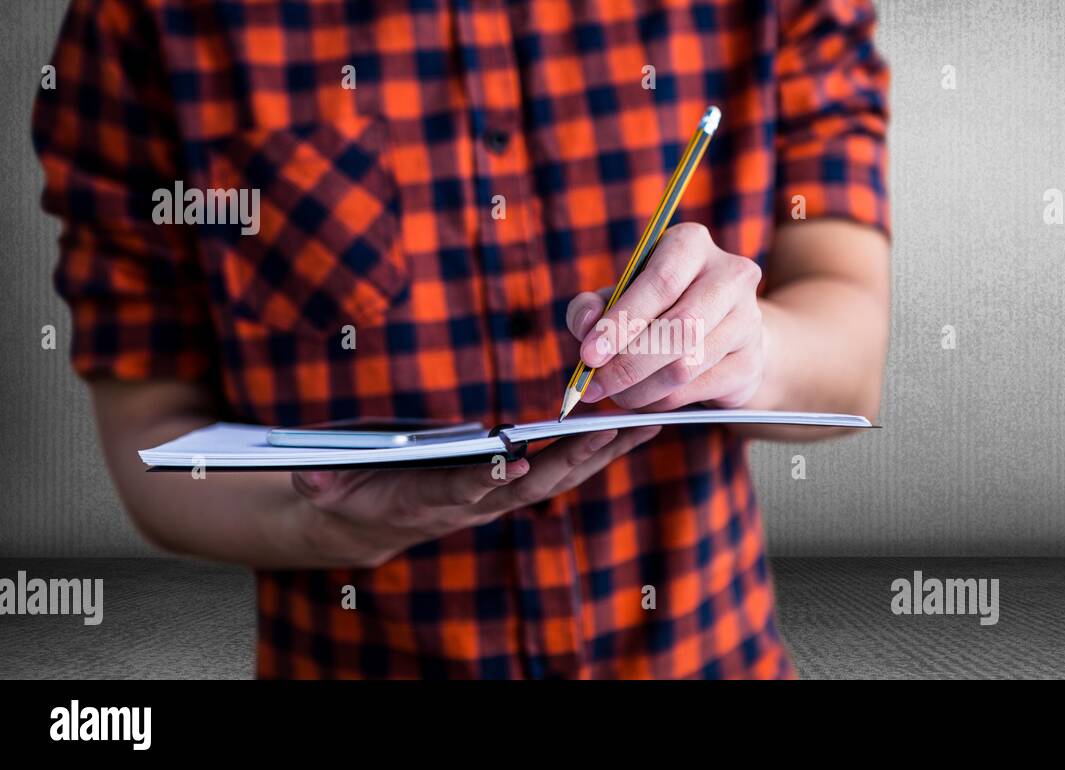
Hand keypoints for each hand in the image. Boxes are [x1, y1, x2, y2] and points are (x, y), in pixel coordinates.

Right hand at [291, 427, 660, 566]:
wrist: (371, 524)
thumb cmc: (352, 496)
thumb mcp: (328, 488)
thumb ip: (323, 480)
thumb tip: (312, 473)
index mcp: (432, 501)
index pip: (463, 492)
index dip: (485, 481)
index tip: (509, 463)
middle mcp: (479, 503)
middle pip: (535, 483)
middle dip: (574, 458)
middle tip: (611, 429)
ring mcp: (503, 496)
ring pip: (563, 475)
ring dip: (605, 451)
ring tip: (647, 421)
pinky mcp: (517, 485)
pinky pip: (566, 467)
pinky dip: (601, 449)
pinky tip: (634, 426)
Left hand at [565, 222, 766, 411]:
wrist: (721, 333)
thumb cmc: (659, 308)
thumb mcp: (619, 297)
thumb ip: (592, 306)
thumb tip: (585, 325)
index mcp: (692, 243)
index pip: (661, 282)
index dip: (622, 321)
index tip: (589, 355)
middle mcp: (730, 275)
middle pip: (678, 328)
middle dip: (628, 364)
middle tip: (594, 387)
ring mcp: (748, 320)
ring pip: (686, 365)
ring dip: (641, 388)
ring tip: (617, 395)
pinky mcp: (751, 361)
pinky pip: (698, 389)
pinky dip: (662, 401)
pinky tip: (645, 399)